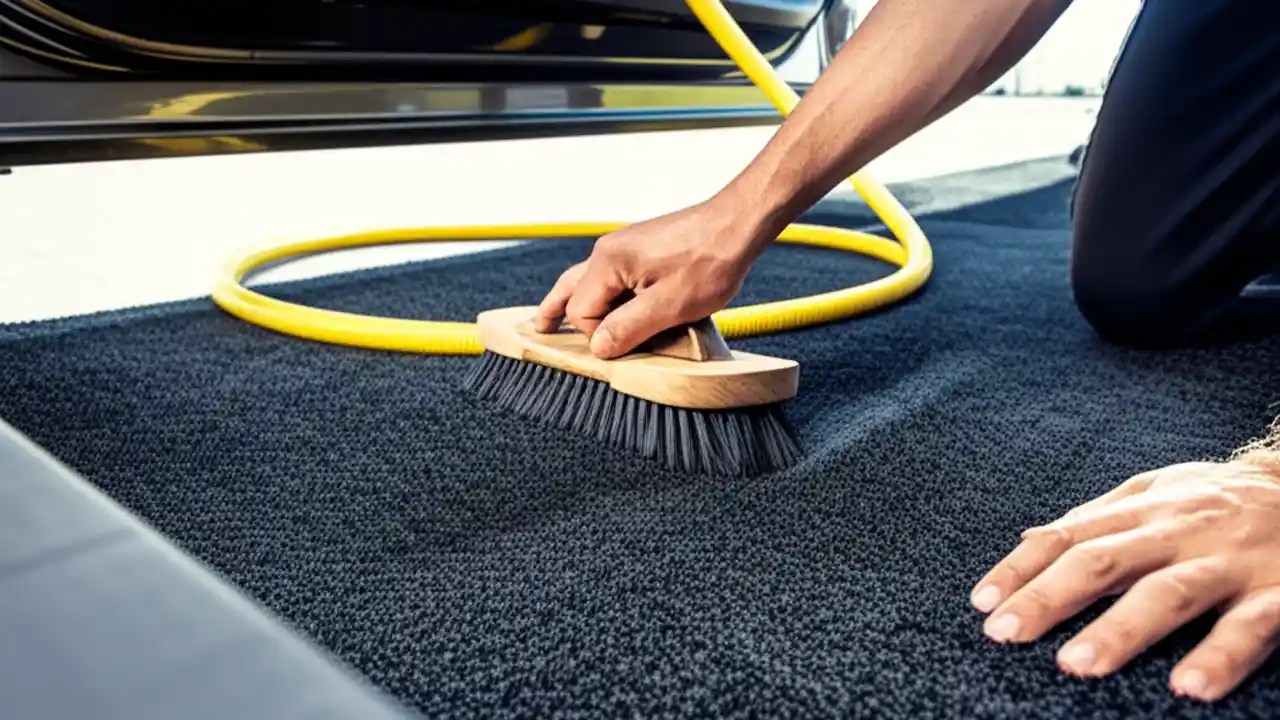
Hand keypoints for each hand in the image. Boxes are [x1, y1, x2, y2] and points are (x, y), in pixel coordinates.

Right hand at [534, 196, 767, 358]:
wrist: (738, 223)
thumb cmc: (710, 260)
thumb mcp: (669, 306)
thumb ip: (628, 328)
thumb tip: (598, 347)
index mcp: (609, 263)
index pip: (581, 311)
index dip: (598, 337)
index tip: (623, 349)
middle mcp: (609, 251)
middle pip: (571, 286)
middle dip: (555, 309)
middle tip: (539, 329)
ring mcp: (626, 246)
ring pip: (590, 278)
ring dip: (578, 300)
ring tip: (558, 316)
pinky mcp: (644, 248)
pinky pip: (613, 274)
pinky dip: (606, 292)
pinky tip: (613, 303)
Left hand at [971, 459, 1279, 700]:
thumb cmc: (1223, 498)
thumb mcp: (1160, 491)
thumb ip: (1098, 516)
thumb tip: (1029, 538)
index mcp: (1146, 510)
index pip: (1068, 536)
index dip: (1021, 568)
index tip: (981, 602)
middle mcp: (1180, 531)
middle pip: (1103, 561)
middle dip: (1049, 598)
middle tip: (1005, 633)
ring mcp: (1229, 561)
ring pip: (1168, 593)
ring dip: (1120, 629)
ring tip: (1076, 664)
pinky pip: (1249, 626)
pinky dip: (1218, 655)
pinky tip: (1187, 687)